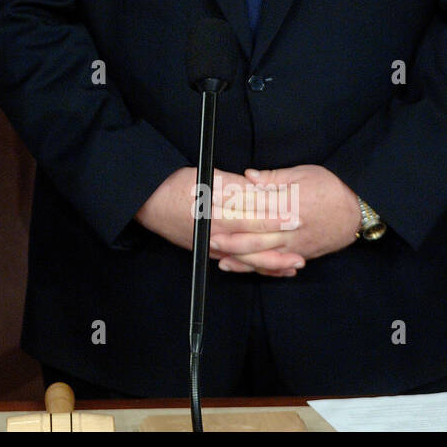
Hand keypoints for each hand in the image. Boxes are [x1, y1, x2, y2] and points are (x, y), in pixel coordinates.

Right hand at [135, 167, 293, 256]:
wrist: (144, 202)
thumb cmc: (171, 186)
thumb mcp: (202, 178)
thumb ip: (232, 184)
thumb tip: (257, 185)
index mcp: (214, 215)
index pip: (251, 218)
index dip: (275, 217)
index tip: (295, 215)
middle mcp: (213, 236)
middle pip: (252, 246)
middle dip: (279, 247)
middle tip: (302, 248)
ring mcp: (209, 247)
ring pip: (245, 260)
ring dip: (271, 264)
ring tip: (293, 265)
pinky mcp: (206, 252)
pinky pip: (235, 263)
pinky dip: (253, 267)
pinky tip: (269, 269)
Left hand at [209, 164, 360, 274]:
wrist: (359, 212)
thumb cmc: (331, 188)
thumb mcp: (304, 173)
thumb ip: (275, 177)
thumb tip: (249, 176)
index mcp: (288, 202)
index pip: (253, 203)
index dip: (229, 203)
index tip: (210, 200)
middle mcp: (289, 227)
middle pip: (252, 232)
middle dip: (227, 233)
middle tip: (204, 231)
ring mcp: (294, 244)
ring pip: (260, 252)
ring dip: (235, 253)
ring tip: (214, 251)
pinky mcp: (299, 254)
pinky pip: (273, 264)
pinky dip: (254, 266)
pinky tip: (236, 265)